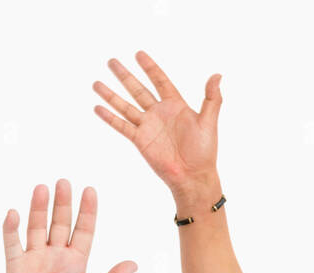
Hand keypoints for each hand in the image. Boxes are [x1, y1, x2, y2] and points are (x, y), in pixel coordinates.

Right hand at [0, 181, 136, 272]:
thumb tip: (134, 263)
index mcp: (76, 263)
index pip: (83, 231)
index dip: (87, 212)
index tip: (90, 190)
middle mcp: (56, 256)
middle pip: (60, 223)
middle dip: (63, 203)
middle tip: (64, 182)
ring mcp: (35, 259)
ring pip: (37, 228)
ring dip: (38, 208)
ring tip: (42, 188)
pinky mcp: (16, 267)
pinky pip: (13, 244)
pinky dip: (12, 229)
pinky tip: (15, 213)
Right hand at [94, 51, 221, 197]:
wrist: (193, 177)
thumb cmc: (204, 152)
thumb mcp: (209, 122)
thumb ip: (212, 99)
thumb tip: (217, 75)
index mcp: (176, 106)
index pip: (160, 81)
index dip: (150, 68)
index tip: (139, 54)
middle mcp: (159, 113)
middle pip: (138, 89)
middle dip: (125, 76)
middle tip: (111, 62)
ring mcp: (148, 126)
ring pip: (125, 106)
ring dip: (111, 95)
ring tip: (96, 83)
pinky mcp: (141, 140)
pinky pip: (122, 126)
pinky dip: (110, 117)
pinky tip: (98, 108)